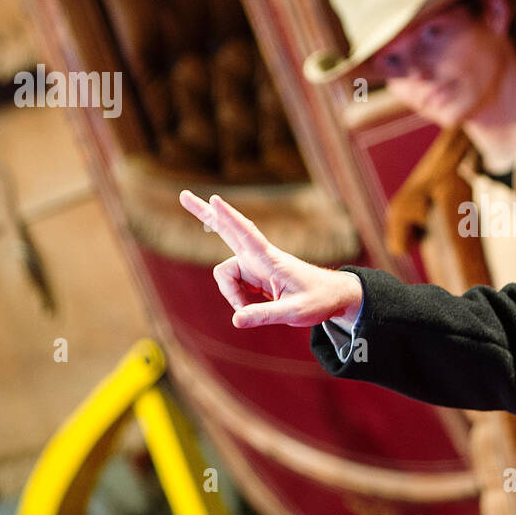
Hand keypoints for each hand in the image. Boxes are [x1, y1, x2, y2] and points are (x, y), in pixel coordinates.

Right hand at [179, 190, 363, 328]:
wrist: (332, 297)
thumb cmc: (318, 301)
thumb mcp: (294, 313)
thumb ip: (264, 315)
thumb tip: (235, 320)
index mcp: (270, 259)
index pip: (247, 234)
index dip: (230, 218)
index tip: (215, 200)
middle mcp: (259, 257)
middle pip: (226, 231)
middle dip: (205, 215)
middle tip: (182, 195)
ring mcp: (254, 265)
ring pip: (225, 276)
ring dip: (232, 296)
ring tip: (251, 313)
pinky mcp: (253, 274)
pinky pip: (233, 285)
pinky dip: (237, 298)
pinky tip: (252, 306)